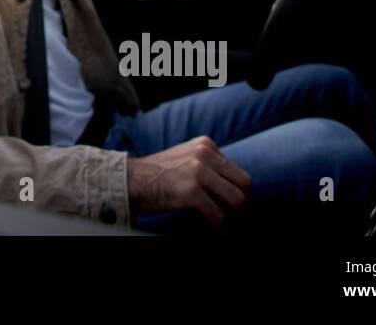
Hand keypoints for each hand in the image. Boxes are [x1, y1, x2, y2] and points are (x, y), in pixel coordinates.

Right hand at [126, 136, 251, 228]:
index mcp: (206, 145)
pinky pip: (219, 215)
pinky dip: (222, 227)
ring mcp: (198, 172)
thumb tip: (232, 186)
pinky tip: (220, 231)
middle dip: (244, 203)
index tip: (234, 205)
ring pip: (237, 200)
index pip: (237, 171)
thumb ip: (208, 164)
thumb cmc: (158, 173)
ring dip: (236, 217)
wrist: (131, 179)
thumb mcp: (185, 157)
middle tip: (238, 216)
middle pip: (244, 183)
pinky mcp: (191, 192)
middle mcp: (204, 154)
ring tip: (230, 224)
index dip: (239, 191)